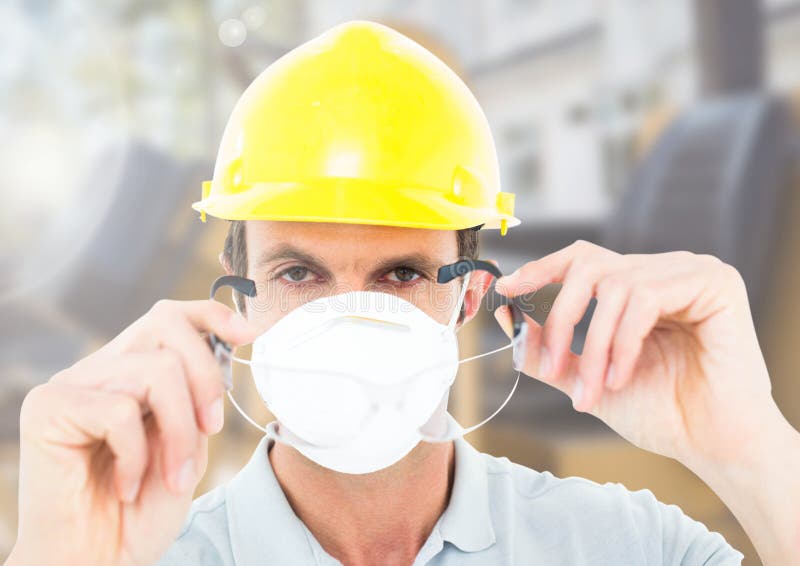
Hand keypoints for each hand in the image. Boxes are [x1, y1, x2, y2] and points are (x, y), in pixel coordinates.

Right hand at [9, 300, 258, 565]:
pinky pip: (120, 409)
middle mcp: (100, 368)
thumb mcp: (187, 448)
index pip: (169, 317)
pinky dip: (136, 454)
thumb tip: (224, 350)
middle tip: (212, 429)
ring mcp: (72, 383)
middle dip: (204, 376)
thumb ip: (196, 401)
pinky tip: (125, 485)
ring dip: (179, 430)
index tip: (249, 333)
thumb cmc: (140, 513)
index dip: (211, 314)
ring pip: (155, 369)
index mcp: (131, 372)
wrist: (97, 564)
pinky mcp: (47, 406)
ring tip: (171, 477)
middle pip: (165, 324)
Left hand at [494, 240, 778, 467]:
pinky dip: (623, 342)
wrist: (712, 445)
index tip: (507, 290)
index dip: (541, 269)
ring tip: (597, 389)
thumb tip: (509, 321)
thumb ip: (551, 350)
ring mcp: (691, 272)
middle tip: (550, 365)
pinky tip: (622, 375)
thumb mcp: (589, 377)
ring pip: (614, 287)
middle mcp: (665, 270)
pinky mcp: (714, 283)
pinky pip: (645, 298)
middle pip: (589, 266)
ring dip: (594, 345)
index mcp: (641, 285)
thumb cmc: (661, 412)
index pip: (583, 259)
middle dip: (561, 317)